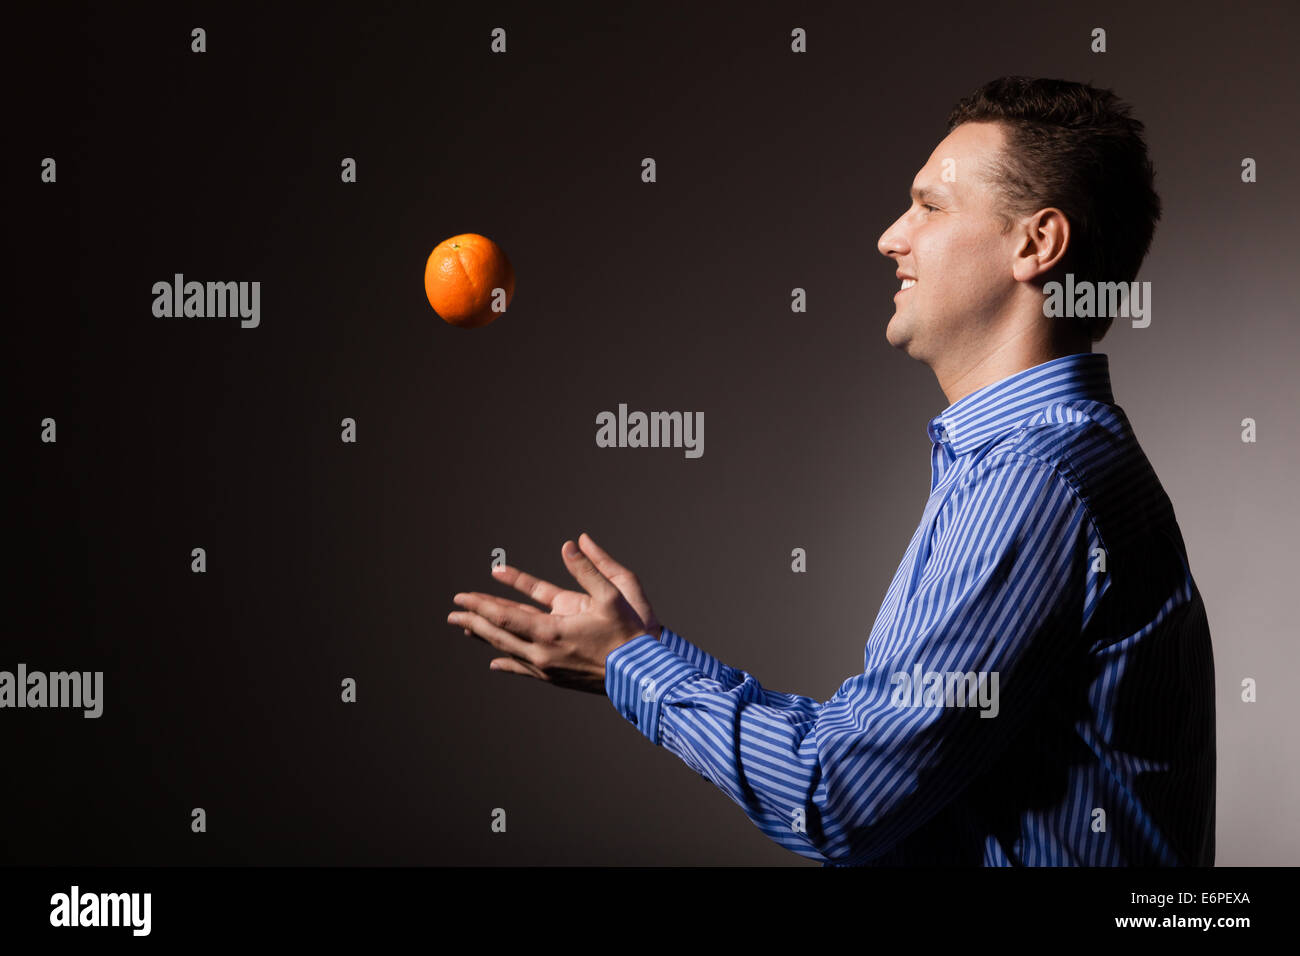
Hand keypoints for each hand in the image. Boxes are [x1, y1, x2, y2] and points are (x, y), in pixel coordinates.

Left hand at [448, 532, 658, 693]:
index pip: (504, 617)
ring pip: (508, 650)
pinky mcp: (555, 678)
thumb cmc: (629, 634)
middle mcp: (543, 653)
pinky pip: (523, 669)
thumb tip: (571, 543)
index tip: (461, 598)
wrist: (641, 676)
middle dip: (474, 620)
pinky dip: (506, 663)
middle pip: (498, 635)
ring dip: (485, 637)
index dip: (480, 606)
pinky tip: (493, 663)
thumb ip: (589, 568)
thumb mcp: (613, 595)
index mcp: (552, 632)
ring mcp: (547, 668)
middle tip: (453, 612)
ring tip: (466, 628)